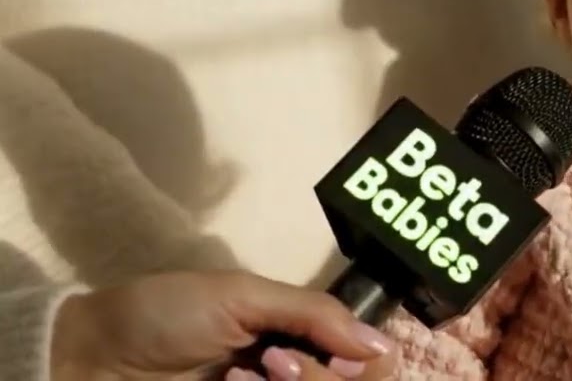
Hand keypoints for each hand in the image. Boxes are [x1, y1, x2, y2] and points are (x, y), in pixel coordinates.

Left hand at [50, 270, 395, 380]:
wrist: (91, 360)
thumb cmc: (165, 315)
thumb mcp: (242, 297)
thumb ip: (314, 314)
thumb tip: (381, 344)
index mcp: (303, 335)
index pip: (371, 359)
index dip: (364, 359)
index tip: (332, 349)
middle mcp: (297, 373)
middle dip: (321, 377)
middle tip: (273, 361)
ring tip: (241, 377)